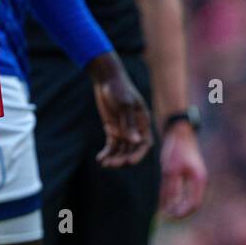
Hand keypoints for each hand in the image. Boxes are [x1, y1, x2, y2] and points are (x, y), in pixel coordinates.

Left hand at [87, 52, 152, 167]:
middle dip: (123, 158)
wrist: (107, 80)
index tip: (129, 162)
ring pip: (121, 149)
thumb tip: (135, 141)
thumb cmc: (119, 88)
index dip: (138, 154)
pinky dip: (107, 152)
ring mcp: (124, 130)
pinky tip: (100, 158)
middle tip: (111, 164)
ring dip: (114, 158)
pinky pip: (112, 145)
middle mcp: (135, 128)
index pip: (145, 143)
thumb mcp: (124, 104)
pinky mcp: (113, 130)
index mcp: (143, 122)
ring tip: (104, 163)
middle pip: (132, 149)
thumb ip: (129, 123)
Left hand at [159, 124, 206, 217]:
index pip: (193, 205)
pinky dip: (174, 196)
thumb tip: (166, 207)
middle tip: (163, 214)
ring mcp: (195, 178)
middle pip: (191, 204)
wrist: (179, 131)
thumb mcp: (170, 170)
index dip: (181, 213)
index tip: (168, 216)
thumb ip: (169, 189)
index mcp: (199, 181)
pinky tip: (163, 197)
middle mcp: (199, 181)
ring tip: (161, 207)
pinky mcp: (189, 175)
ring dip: (175, 204)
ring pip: (186, 198)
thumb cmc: (176, 149)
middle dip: (178, 210)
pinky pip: (183, 191)